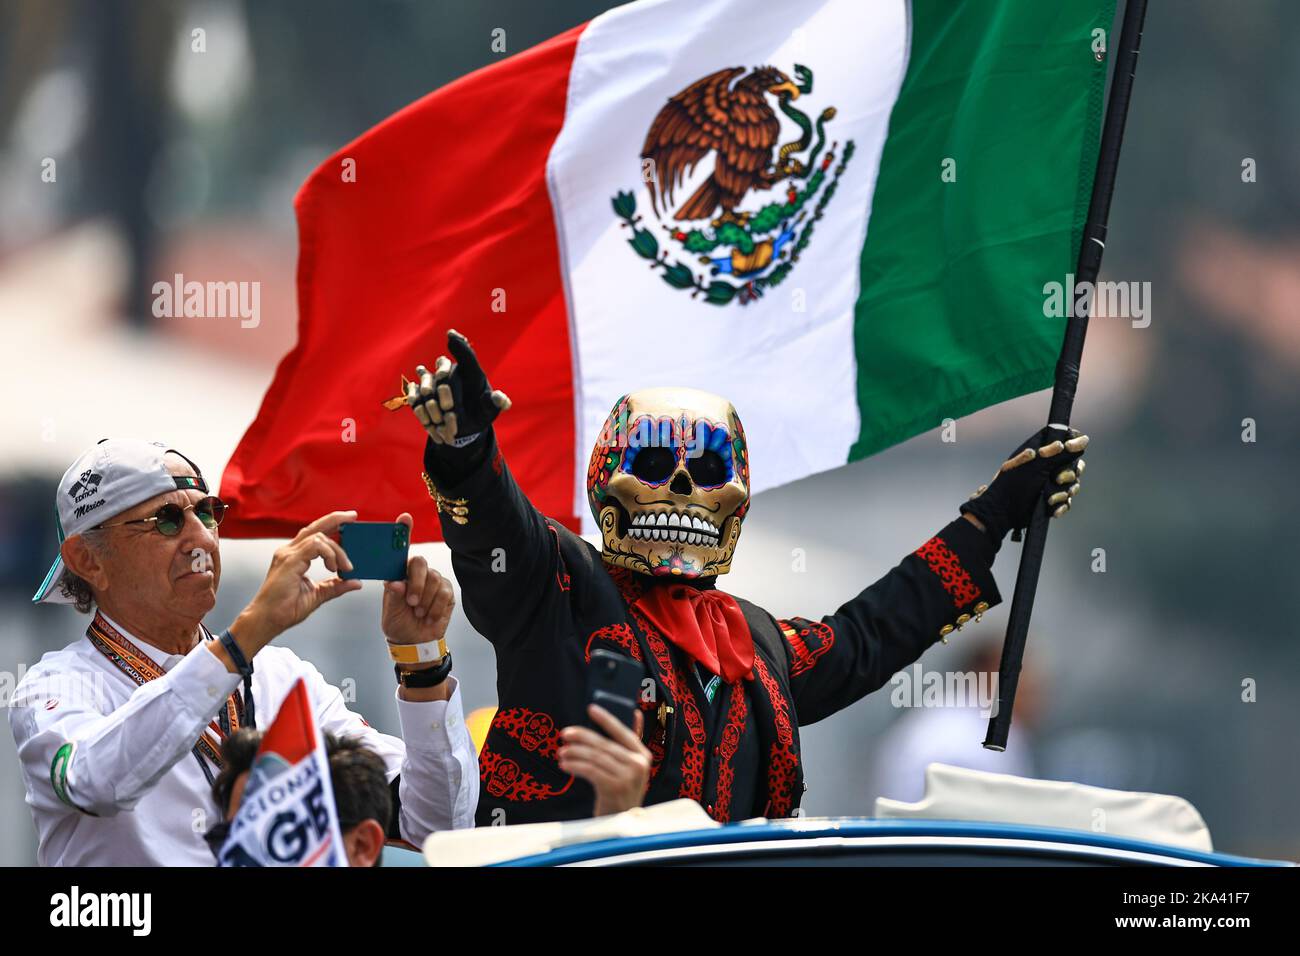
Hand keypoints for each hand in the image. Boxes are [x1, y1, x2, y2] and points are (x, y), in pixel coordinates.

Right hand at [230, 511, 360, 655]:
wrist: (268, 620)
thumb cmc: (286, 608)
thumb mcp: (318, 594)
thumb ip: (335, 586)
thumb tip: (356, 582)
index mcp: (294, 556)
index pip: (314, 533)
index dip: (331, 523)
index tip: (349, 519)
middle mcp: (289, 551)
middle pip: (315, 527)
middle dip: (336, 519)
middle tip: (353, 517)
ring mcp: (288, 554)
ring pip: (319, 537)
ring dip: (337, 551)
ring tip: (344, 568)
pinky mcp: (289, 561)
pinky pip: (314, 546)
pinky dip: (329, 554)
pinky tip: (333, 568)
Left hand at [381, 513, 455, 646]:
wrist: (415, 642)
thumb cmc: (398, 623)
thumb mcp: (390, 611)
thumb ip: (393, 596)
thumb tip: (394, 582)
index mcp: (400, 573)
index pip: (402, 549)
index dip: (403, 531)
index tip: (404, 518)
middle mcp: (417, 573)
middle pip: (420, 563)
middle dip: (416, 583)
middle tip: (412, 603)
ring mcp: (434, 581)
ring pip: (434, 579)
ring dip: (425, 601)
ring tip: (419, 614)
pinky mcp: (447, 592)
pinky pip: (444, 593)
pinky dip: (435, 608)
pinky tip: (429, 617)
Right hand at [405, 329, 510, 446]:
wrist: (465, 428)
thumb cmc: (480, 411)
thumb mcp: (491, 408)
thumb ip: (497, 402)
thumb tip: (502, 399)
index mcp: (468, 371)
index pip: (465, 354)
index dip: (458, 343)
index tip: (451, 334)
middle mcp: (448, 371)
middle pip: (441, 367)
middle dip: (443, 387)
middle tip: (449, 408)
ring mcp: (432, 382)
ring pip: (426, 382)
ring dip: (432, 403)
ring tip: (441, 422)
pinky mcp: (420, 396)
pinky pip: (415, 397)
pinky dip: (420, 409)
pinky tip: (430, 425)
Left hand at [558, 705, 651, 816]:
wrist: (620, 822)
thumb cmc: (621, 791)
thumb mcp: (630, 767)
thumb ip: (629, 743)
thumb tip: (635, 712)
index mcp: (643, 755)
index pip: (623, 732)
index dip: (606, 719)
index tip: (590, 708)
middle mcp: (639, 765)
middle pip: (605, 744)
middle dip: (582, 736)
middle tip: (565, 734)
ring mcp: (628, 777)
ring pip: (595, 757)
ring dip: (575, 753)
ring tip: (561, 752)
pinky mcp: (615, 788)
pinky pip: (590, 771)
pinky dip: (575, 766)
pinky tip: (565, 765)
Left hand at [961, 427, 1088, 541]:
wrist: (1003, 512)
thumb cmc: (1013, 484)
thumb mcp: (1034, 466)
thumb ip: (1057, 453)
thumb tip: (1082, 440)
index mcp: (1043, 454)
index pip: (1067, 443)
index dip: (1074, 443)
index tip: (1070, 447)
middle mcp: (1048, 467)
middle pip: (1074, 466)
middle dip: (1069, 474)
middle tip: (1057, 479)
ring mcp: (1051, 484)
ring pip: (1072, 485)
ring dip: (1063, 493)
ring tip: (1049, 498)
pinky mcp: (1052, 500)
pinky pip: (1066, 502)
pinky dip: (1060, 506)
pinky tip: (1051, 509)